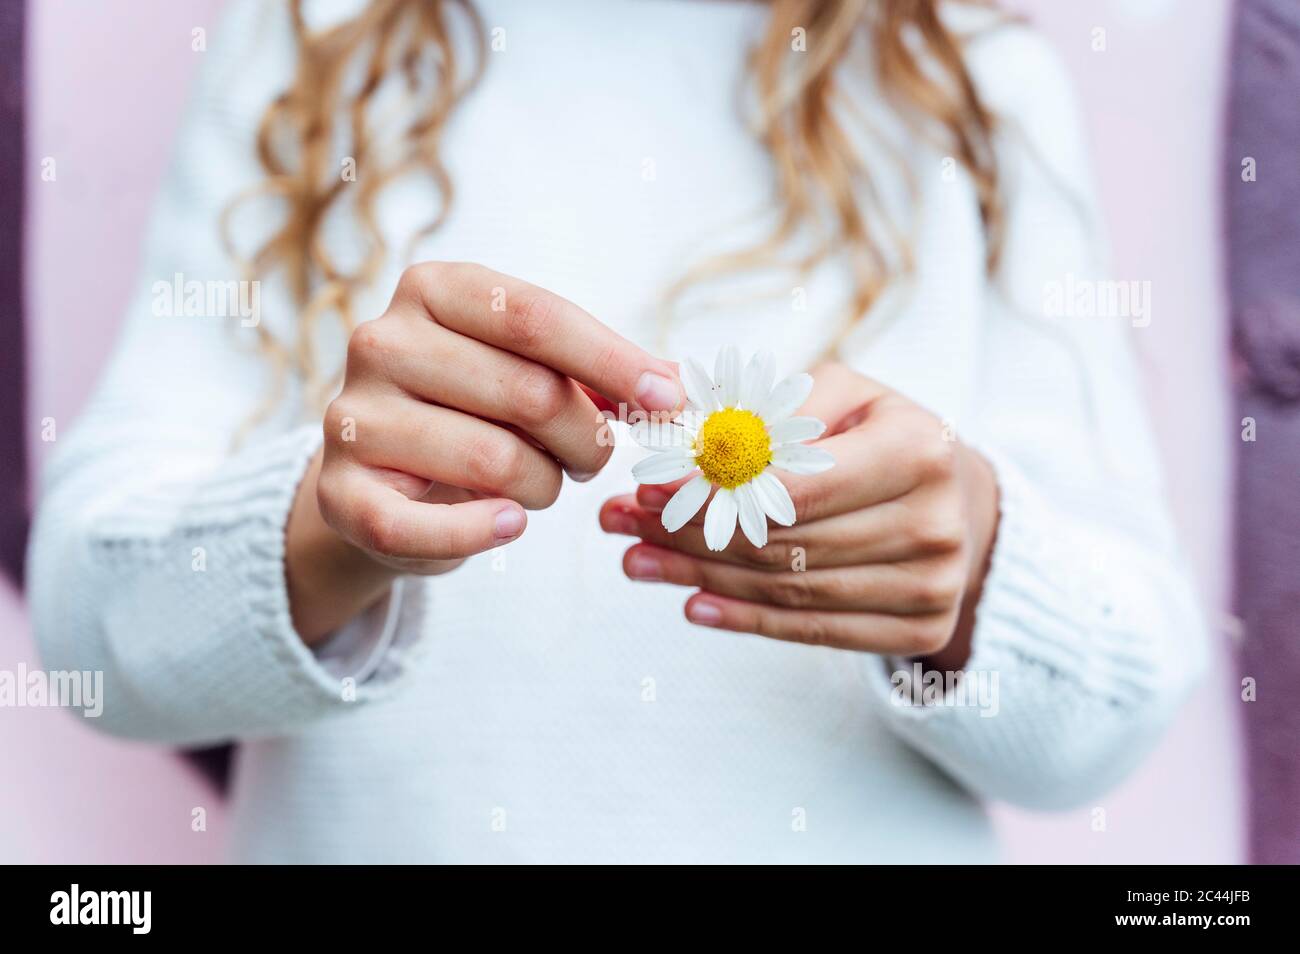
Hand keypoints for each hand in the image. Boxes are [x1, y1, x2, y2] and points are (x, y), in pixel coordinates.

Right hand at [287, 262, 681, 643]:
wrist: (383, 475)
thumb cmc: (475, 411)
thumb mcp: (530, 370)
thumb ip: (599, 374)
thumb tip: (677, 388)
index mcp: (433, 289)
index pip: (536, 317)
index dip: (613, 362)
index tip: (669, 400)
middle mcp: (381, 340)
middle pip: (526, 392)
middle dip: (586, 439)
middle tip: (594, 458)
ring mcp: (351, 415)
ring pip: (492, 461)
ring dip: (544, 486)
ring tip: (542, 484)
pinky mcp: (338, 490)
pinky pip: (424, 527)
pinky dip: (481, 533)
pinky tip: (508, 524)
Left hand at [600, 362, 998, 667]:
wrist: (957, 500)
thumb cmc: (878, 435)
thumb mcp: (837, 394)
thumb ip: (761, 402)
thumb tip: (662, 395)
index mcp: (919, 450)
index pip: (800, 486)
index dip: (715, 490)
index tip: (647, 484)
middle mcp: (935, 523)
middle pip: (786, 543)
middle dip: (690, 533)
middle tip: (622, 523)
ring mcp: (933, 585)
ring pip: (790, 588)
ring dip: (700, 577)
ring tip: (636, 559)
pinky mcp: (922, 630)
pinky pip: (815, 630)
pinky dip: (746, 618)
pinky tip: (692, 603)